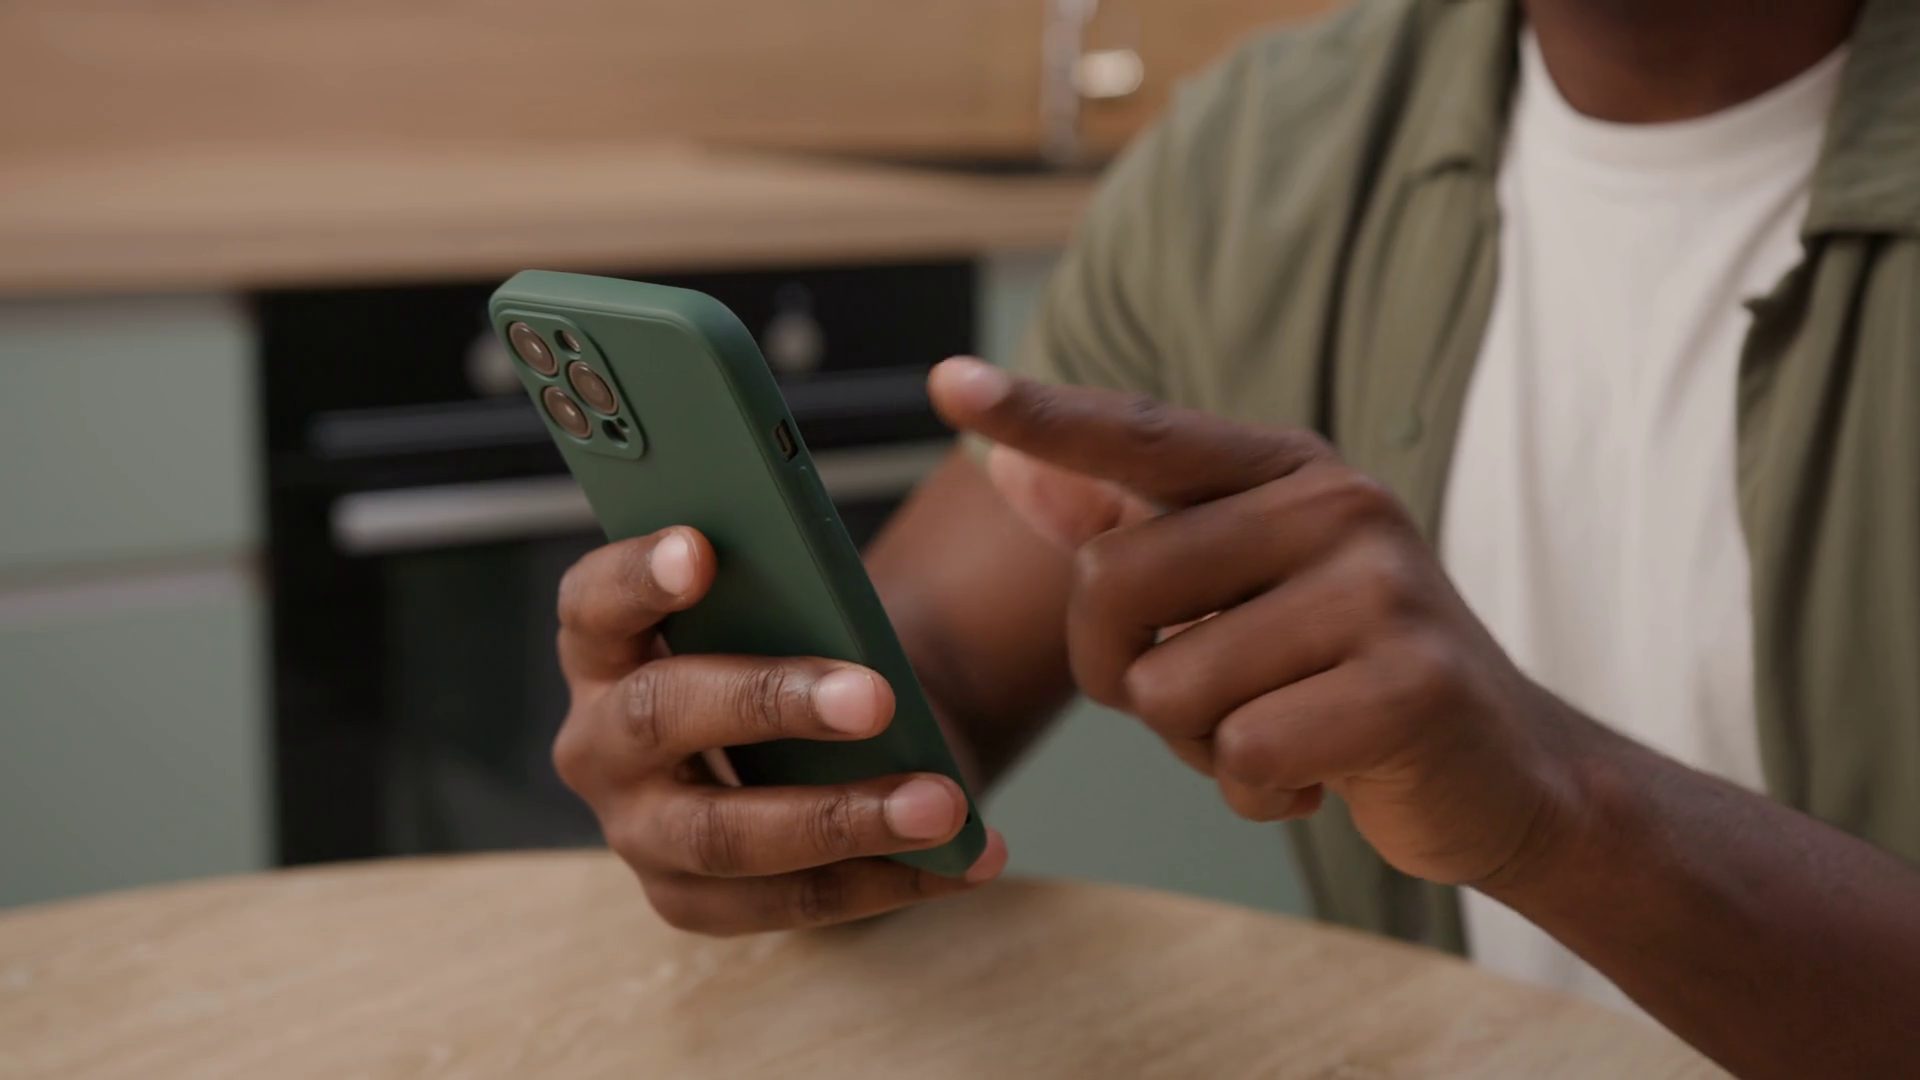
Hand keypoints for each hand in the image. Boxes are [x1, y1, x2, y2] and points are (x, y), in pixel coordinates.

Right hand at [552, 528, 1006, 934]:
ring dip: (845, 820)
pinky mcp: (688, 901)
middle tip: (876, 698)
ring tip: (940, 803)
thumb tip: (852, 606)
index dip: (637, 575)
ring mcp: (637, 832)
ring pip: (726, 835)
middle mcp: (597, 744)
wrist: (804, 748)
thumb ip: (788, 591)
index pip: (593, 602)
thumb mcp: (773, 610)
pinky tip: (961, 857)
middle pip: (660, 715)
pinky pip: (788, 902)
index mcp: (601, 648)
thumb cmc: (781, 651)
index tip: (701, 550)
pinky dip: (885, 880)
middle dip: (771, 703)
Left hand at [930, 358, 1587, 887]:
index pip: (1140, 433)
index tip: (949, 382)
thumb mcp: (1247, 586)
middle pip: (1111, 586)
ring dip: (1198, 746)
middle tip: (1206, 698)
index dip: (1040, 414)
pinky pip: (1242, 757)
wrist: (1504, 768)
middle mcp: (1335, 505)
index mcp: (1286, 469)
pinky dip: (1256, 793)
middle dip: (1118, 673)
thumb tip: (1012, 471)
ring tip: (1282, 729)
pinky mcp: (1411, 686)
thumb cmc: (1340, 673)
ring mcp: (1380, 590)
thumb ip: (1137, 530)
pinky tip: (1319, 777)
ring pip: (1168, 688)